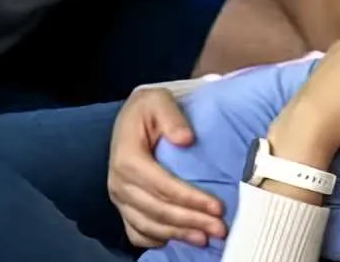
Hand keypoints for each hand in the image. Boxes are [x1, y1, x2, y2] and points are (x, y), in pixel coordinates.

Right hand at [107, 88, 225, 247]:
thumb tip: (186, 139)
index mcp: (127, 158)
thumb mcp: (159, 100)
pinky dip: (156, 239)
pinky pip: (136, 231)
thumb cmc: (149, 108)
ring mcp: (119, 197)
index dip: (190, 198)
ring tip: (206, 238)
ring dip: (179, 234)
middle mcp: (119, 182)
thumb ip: (172, 118)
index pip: (162, 185)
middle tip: (220, 229)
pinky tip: (177, 240)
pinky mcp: (123, 205)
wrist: (132, 115)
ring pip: (149, 225)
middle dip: (191, 221)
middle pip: (158, 210)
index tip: (217, 207)